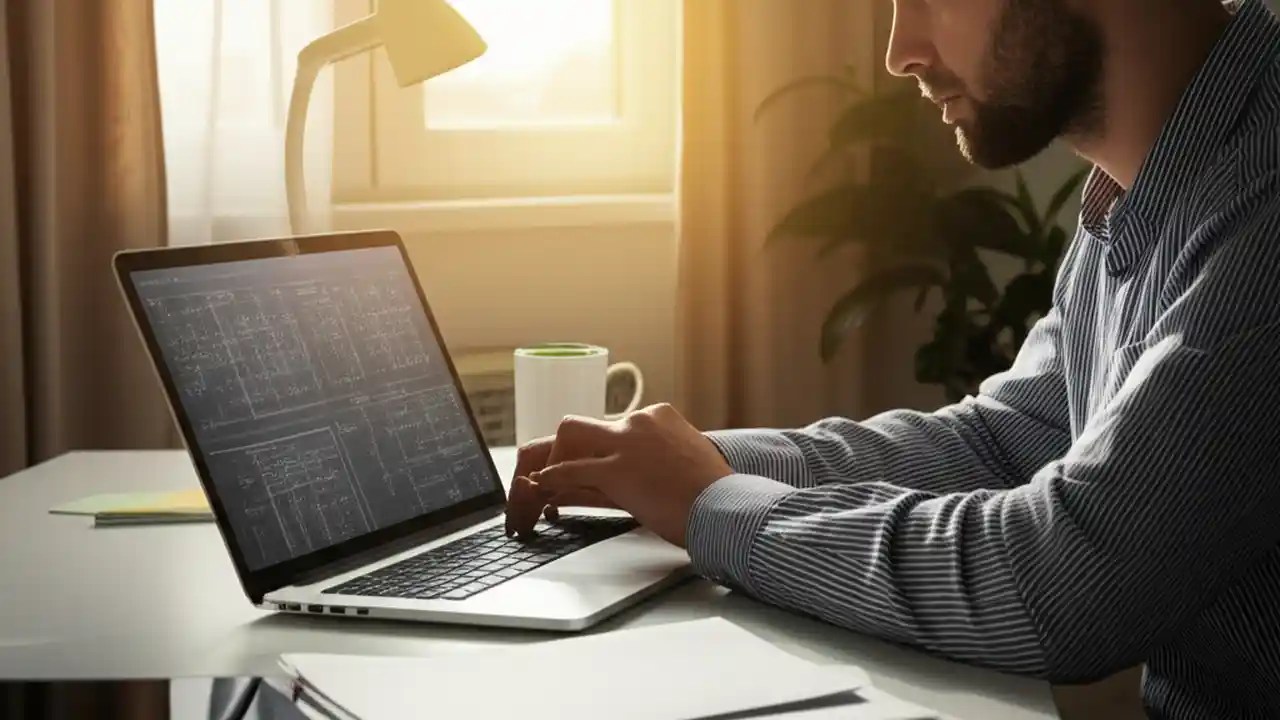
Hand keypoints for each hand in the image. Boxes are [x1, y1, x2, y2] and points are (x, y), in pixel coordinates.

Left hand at [503, 404, 732, 546]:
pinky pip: (570, 470)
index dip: (595, 451)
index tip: (591, 467)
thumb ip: (657, 460)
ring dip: (554, 458)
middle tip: (557, 470)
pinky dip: (552, 479)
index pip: (612, 428)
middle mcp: (639, 421)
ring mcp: (626, 442)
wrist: (726, 506)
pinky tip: (543, 490)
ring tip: (544, 483)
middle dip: (564, 449)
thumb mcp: (685, 464)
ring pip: (569, 435)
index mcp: (660, 416)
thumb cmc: (714, 494)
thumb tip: (632, 475)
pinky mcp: (616, 469)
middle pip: (582, 425)